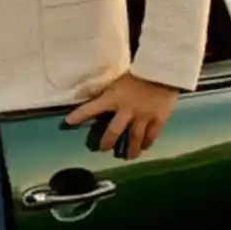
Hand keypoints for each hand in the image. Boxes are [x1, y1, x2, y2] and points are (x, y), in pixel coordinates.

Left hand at [63, 72, 178, 159]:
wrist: (163, 72)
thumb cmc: (138, 74)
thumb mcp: (116, 81)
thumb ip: (105, 92)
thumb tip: (87, 94)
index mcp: (114, 98)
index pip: (92, 108)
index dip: (79, 115)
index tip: (67, 123)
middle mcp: (127, 110)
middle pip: (114, 132)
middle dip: (106, 143)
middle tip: (102, 149)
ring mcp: (143, 116)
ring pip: (134, 139)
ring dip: (129, 150)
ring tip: (127, 157)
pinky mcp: (158, 119)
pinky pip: (151, 136)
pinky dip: (146, 143)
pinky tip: (144, 148)